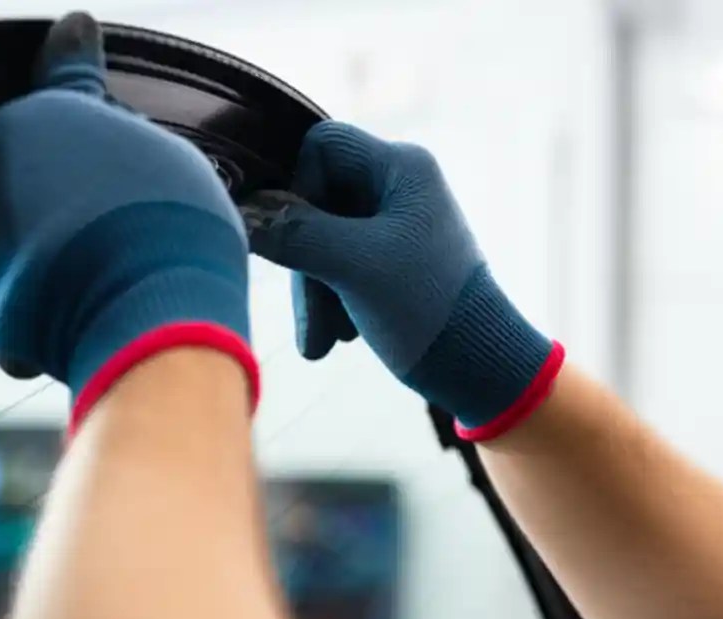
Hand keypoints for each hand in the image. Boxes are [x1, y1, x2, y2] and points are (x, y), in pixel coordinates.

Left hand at [0, 13, 255, 428]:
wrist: (160, 320)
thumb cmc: (167, 219)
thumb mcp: (142, 131)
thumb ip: (90, 87)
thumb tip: (74, 27)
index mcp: (11, 130)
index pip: (41, 126)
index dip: (91, 153)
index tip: (127, 175)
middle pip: (21, 190)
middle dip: (62, 207)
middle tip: (126, 225)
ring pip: (18, 252)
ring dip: (56, 261)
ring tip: (116, 274)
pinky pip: (22, 313)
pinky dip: (54, 317)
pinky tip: (99, 312)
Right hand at [246, 122, 562, 440]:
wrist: (482, 368)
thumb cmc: (428, 311)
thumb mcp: (352, 269)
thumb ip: (293, 234)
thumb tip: (241, 213)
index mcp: (403, 168)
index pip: (322, 146)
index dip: (298, 188)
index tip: (300, 240)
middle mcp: (403, 185)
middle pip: (319, 200)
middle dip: (306, 262)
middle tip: (310, 323)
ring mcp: (401, 222)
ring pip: (326, 238)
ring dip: (317, 290)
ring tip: (325, 343)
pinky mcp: (397, 259)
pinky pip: (345, 263)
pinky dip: (335, 298)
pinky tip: (342, 338)